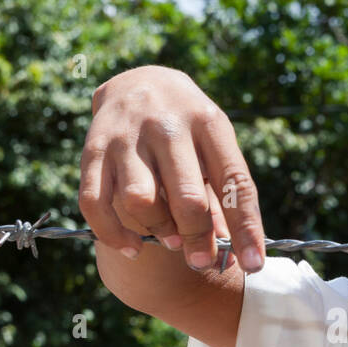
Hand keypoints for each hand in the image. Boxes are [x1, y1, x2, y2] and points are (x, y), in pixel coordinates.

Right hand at [78, 65, 264, 271]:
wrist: (139, 81)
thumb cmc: (188, 129)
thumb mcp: (213, 148)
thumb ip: (222, 198)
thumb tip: (232, 255)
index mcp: (209, 123)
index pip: (235, 182)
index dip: (246, 228)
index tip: (254, 264)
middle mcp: (168, 125)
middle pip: (187, 196)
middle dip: (197, 238)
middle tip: (201, 261)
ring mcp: (127, 135)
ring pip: (141, 200)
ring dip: (159, 230)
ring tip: (169, 240)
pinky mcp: (93, 148)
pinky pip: (95, 202)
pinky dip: (113, 234)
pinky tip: (131, 248)